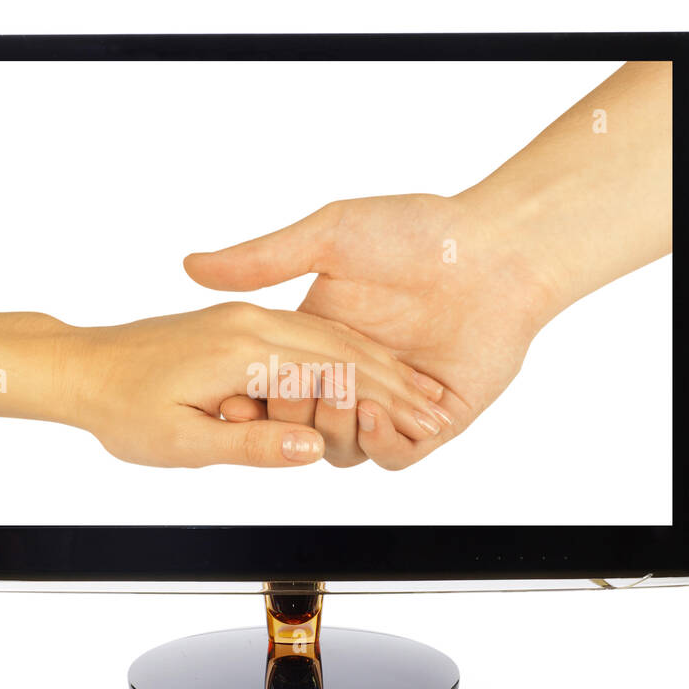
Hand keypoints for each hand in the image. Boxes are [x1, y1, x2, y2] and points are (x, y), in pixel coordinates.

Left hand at [0, 303, 444, 468]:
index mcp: (244, 353)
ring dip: (381, 364)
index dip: (386, 401)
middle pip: (345, 351)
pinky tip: (371, 369)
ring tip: (422, 392)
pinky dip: (347, 353)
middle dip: (399, 381)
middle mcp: (252, 326)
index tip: (426, 423)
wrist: (81, 367)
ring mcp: (247, 320)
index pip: (335, 374)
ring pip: (331, 338)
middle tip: (442, 409)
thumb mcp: (184, 442)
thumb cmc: (123, 407)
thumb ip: (252, 444)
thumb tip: (312, 448)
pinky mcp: (240, 323)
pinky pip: (307, 335)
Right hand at [184, 193, 556, 468]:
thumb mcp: (328, 236)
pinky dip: (378, 444)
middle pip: (301, 424)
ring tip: (340, 398)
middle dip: (288, 416)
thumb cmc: (418, 232)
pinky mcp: (433, 421)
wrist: (495, 250)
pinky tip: (373, 412)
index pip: (270, 385)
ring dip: (333, 430)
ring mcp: (393, 400)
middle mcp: (354, 373)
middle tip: (287, 397)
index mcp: (321, 337)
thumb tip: (193, 266)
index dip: (249, 397)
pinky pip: (394, 456)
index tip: (229, 396)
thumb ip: (262, 259)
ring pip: (343, 448)